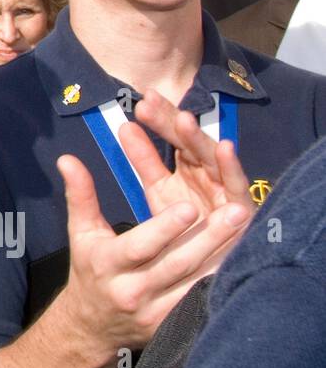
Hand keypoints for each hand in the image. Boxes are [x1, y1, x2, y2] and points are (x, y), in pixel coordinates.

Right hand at [54, 109, 251, 352]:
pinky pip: (203, 301)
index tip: (189, 206)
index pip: (139, 246)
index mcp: (107, 264)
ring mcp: (155, 311)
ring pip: (195, 283)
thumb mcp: (81, 233)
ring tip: (246, 229)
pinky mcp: (173, 324)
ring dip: (223, 256)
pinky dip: (223, 281)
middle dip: (208, 238)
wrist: (90, 327)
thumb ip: (80, 196)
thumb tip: (67, 158)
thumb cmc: (89, 269)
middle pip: (176, 264)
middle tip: (236, 211)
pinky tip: (245, 260)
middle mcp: (132, 290)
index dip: (164, 229)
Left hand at [128, 90, 255, 221]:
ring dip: (198, 139)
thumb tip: (125, 126)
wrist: (200, 266)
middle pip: (190, 142)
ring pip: (211, 158)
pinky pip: (237, 186)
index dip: (160, 118)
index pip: (173, 136)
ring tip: (182, 119)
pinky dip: (232, 167)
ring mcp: (225, 188)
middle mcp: (208, 172)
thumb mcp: (158, 188)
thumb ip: (143, 159)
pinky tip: (224, 148)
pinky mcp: (241, 209)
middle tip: (152, 102)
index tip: (142, 101)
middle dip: (172, 121)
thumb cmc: (184, 225)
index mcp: (188, 165)